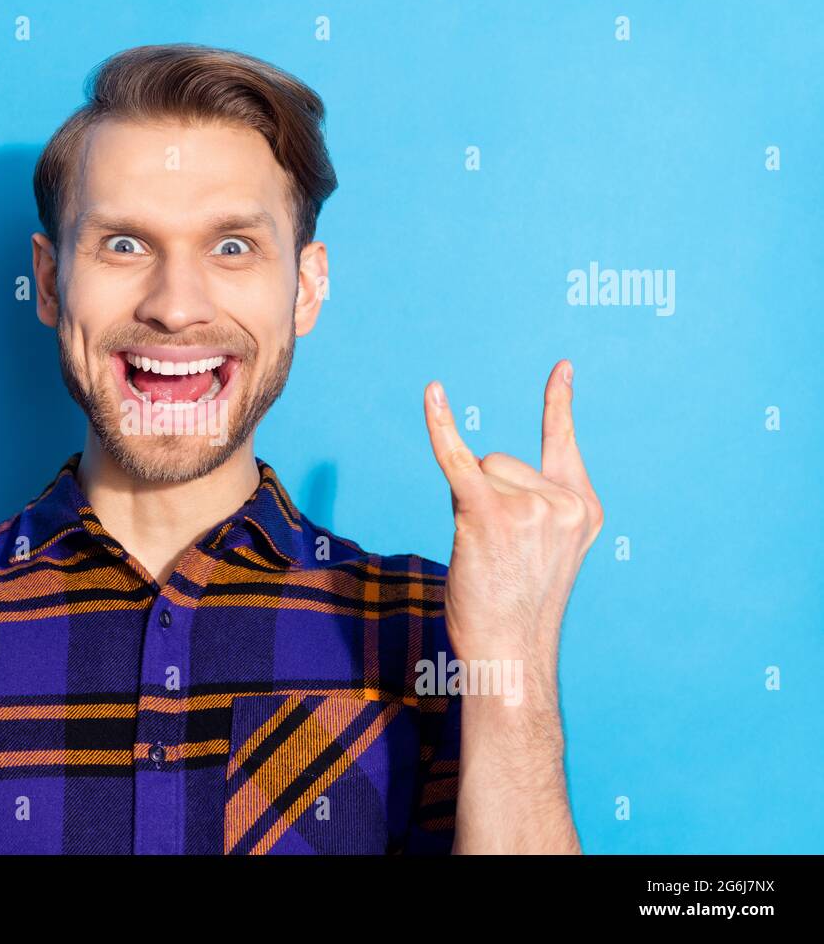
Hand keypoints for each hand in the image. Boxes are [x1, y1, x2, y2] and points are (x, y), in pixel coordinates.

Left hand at [423, 360, 603, 683]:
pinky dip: (441, 427)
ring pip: (479, 469)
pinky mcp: (490, 514)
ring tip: (482, 553)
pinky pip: (458, 460)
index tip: (562, 367)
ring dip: (468, 502)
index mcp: (585, 510)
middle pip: (501, 460)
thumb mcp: (544, 551)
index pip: (564, 444)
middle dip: (484, 495)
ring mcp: (532, 507)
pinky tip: (434, 394)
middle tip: (492, 551)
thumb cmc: (515, 609)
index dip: (558, 405)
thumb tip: (480, 465)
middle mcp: (565, 503)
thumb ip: (533, 507)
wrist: (509, 654)